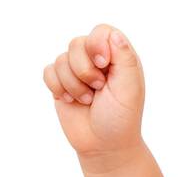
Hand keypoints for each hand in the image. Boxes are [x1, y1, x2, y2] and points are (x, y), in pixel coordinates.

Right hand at [42, 23, 145, 155]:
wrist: (103, 145)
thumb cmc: (121, 117)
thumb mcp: (129, 88)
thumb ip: (125, 58)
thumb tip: (114, 34)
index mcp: (118, 57)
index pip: (102, 31)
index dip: (97, 44)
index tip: (103, 64)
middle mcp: (96, 60)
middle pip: (77, 43)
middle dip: (84, 69)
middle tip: (98, 88)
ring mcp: (77, 70)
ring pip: (61, 59)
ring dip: (73, 84)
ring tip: (87, 100)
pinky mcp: (60, 82)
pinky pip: (48, 71)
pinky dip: (58, 87)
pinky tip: (71, 101)